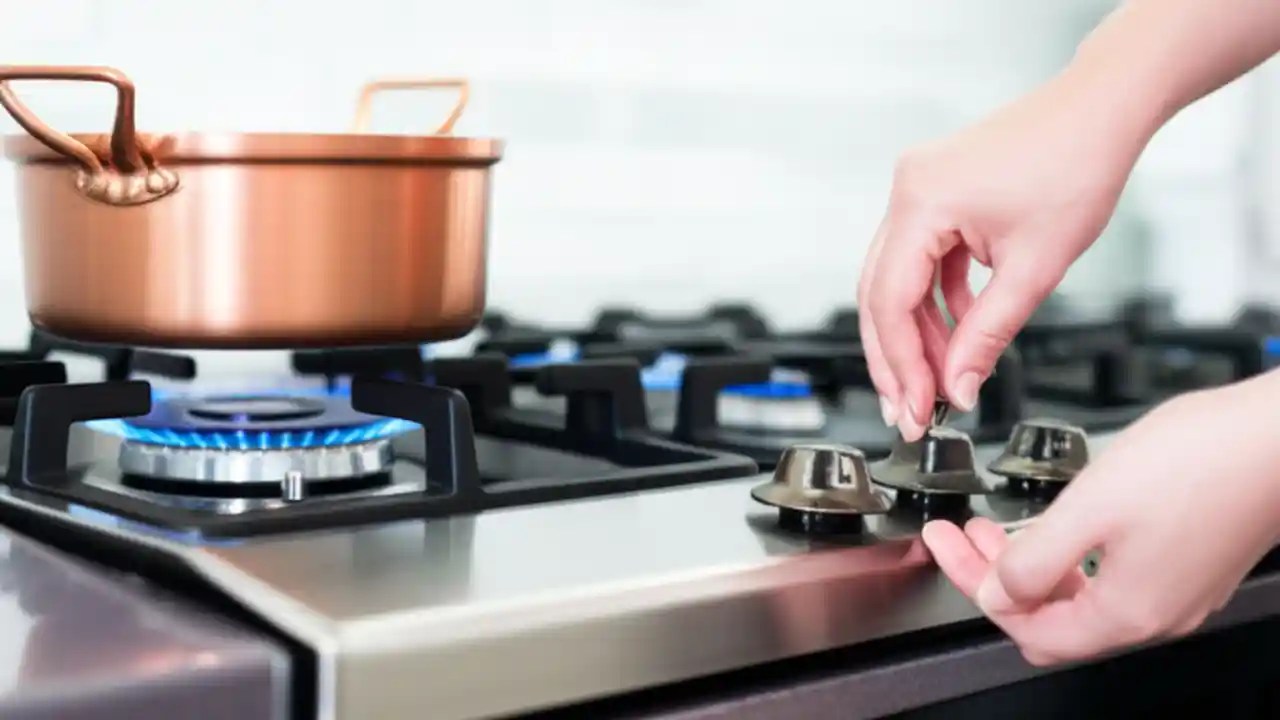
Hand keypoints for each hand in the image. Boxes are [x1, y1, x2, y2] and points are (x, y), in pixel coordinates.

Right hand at [858, 71, 1152, 440]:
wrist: (1103, 109)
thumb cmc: (1078, 165)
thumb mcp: (1035, 268)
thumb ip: (988, 335)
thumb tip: (959, 387)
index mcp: (921, 201)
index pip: (889, 301)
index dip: (901, 365)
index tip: (918, 410)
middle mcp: (907, 190)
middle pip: (879, 294)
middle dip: (896, 360)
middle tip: (910, 412)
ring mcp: (918, 189)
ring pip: (898, 281)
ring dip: (918, 335)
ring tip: (941, 383)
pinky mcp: (936, 193)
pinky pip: (922, 261)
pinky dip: (938, 302)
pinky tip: (959, 335)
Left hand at [923, 378, 1279, 664]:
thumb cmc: (1203, 461)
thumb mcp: (1090, 507)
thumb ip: (1033, 558)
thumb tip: (995, 592)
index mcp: (1125, 611)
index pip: (1024, 627)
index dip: (972, 585)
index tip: (943, 545)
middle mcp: (1154, 612)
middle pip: (1049, 620)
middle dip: (995, 578)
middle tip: (962, 538)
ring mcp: (1175, 591)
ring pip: (1079, 597)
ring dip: (1029, 563)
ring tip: (995, 525)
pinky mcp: (1189, 563)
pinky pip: (1110, 576)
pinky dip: (1068, 554)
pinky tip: (1056, 522)